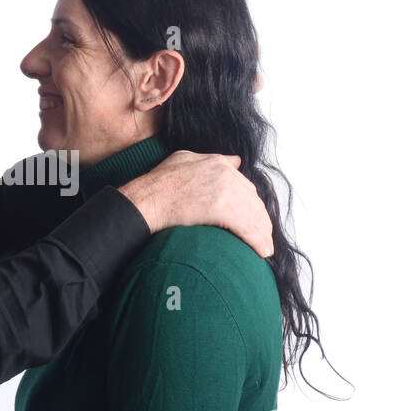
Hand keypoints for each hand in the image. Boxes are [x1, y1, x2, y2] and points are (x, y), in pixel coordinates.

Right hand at [117, 151, 274, 257]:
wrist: (145, 200)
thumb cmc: (157, 185)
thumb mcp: (184, 159)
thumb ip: (209, 159)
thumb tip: (234, 161)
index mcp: (218, 163)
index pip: (246, 186)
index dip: (252, 205)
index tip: (254, 218)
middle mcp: (225, 173)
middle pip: (254, 201)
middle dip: (261, 221)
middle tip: (264, 238)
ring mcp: (224, 189)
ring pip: (253, 215)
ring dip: (262, 234)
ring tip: (264, 249)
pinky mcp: (221, 208)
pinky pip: (247, 227)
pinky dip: (257, 241)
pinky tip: (261, 251)